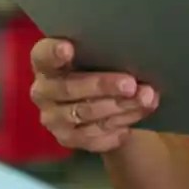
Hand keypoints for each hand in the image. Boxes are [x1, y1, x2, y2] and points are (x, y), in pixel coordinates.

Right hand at [29, 37, 158, 152]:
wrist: (96, 102)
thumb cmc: (97, 68)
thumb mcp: (97, 56)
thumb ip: (106, 54)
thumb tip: (138, 57)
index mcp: (45, 63)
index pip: (43, 56)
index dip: (54, 53)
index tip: (68, 48)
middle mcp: (43, 91)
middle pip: (69, 88)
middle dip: (103, 86)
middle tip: (131, 85)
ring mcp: (53, 118)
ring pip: (85, 113)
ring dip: (119, 107)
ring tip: (145, 99)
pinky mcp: (67, 139)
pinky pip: (93, 136)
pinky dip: (117, 128)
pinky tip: (135, 119)